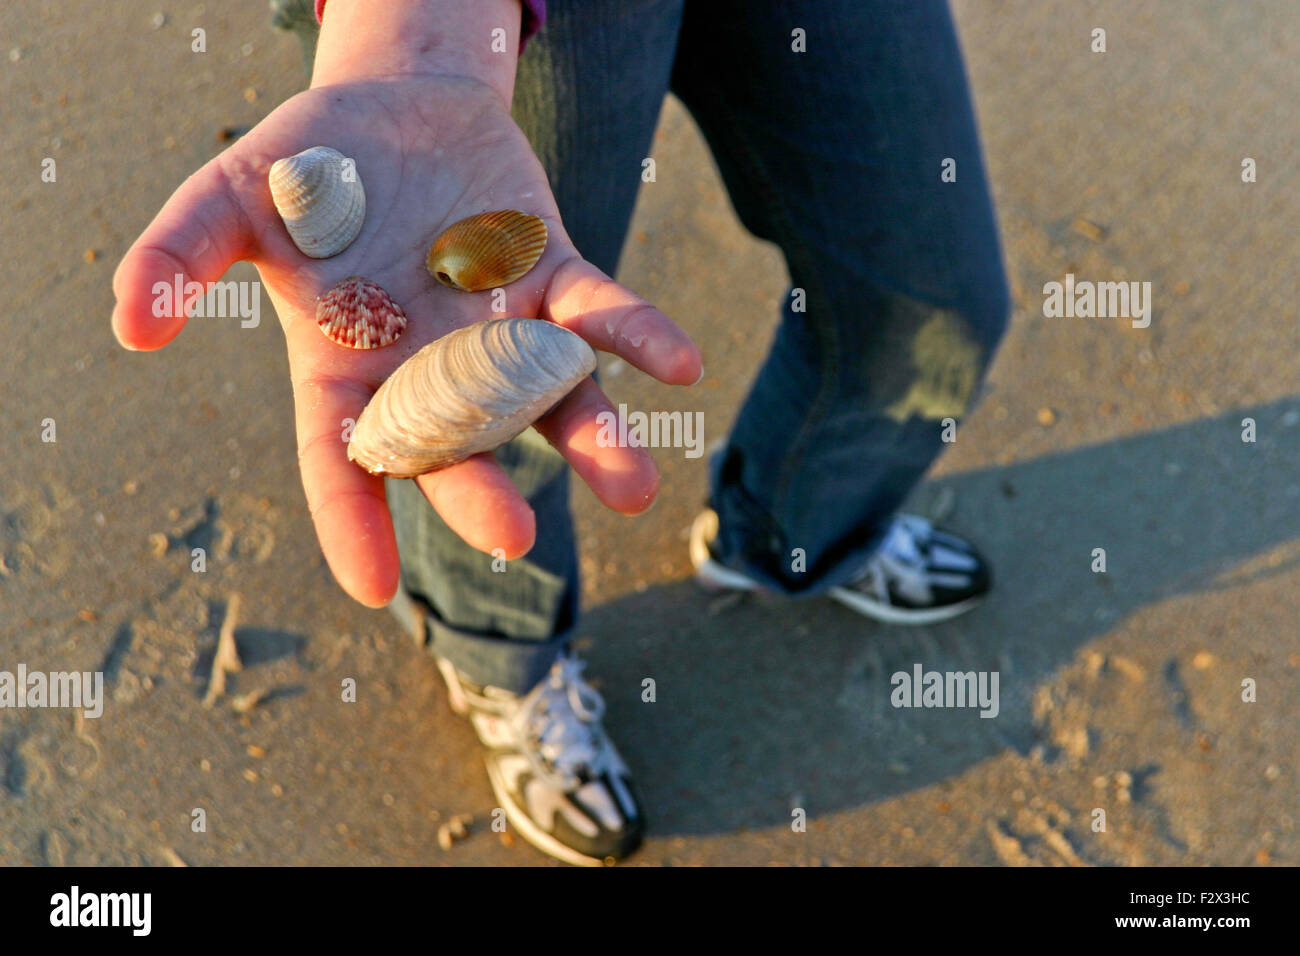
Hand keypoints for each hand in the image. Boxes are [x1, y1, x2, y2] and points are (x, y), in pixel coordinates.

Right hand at [111, 72, 702, 607]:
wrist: (396, 108)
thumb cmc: (309, 168)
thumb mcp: (230, 196)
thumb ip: (178, 252)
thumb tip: (129, 325)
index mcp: (348, 367)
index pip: (342, 458)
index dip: (353, 518)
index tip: (373, 585)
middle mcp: (431, 365)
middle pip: (457, 441)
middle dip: (481, 486)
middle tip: (513, 535)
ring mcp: (500, 328)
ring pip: (550, 396)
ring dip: (592, 438)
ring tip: (632, 483)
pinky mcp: (555, 278)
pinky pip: (602, 313)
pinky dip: (637, 336)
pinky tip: (678, 365)